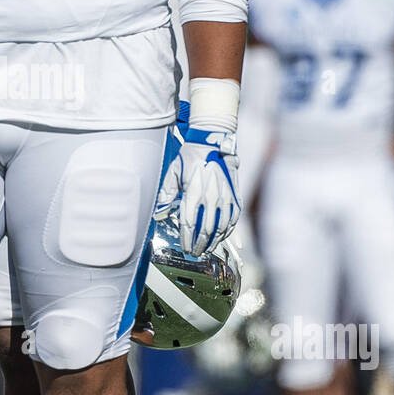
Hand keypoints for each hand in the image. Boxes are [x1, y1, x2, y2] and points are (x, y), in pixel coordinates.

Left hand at [154, 127, 240, 255]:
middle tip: (194, 252)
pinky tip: (221, 236)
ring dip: (213, 241)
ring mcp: (225, 197)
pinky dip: (227, 231)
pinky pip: (233, 219)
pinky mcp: (235, 196)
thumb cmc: (191, 157)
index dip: (187, 239)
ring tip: (206, 249)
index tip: (184, 247)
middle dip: (199, 244)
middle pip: (205, 229)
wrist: (213, 142)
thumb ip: (166, 194)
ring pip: (221, 227)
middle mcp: (211, 197)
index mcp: (194, 192)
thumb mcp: (173, 172)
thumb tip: (158, 213)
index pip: (190, 223)